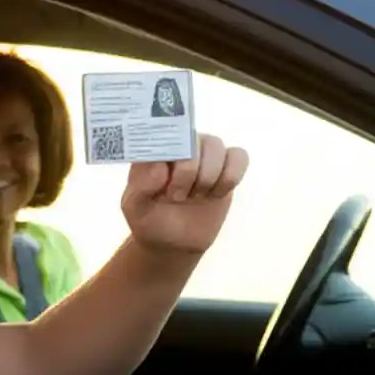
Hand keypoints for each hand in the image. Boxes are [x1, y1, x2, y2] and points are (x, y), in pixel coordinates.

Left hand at [120, 134, 248, 260]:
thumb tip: (161, 167)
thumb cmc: (149, 219)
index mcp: (155, 150)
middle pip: (194, 138)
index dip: (170, 155)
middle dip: (189, 170)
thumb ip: (142, 185)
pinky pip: (239, 157)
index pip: (165, 132)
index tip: (166, 181)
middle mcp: (180, 146)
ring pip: (216, 145)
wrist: (172, 242)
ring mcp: (204, 156)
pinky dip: (230, 177)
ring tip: (196, 196)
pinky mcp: (225, 169)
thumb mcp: (135, 207)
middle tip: (177, 196)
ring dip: (208, 175)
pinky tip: (215, 194)